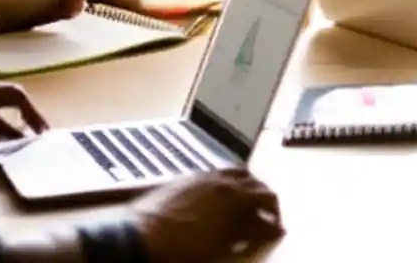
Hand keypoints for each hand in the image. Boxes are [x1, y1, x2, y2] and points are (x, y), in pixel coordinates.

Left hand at [132, 169, 283, 262]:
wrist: (140, 238)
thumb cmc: (180, 245)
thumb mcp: (222, 242)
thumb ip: (250, 231)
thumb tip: (270, 228)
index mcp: (233, 193)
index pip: (267, 195)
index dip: (275, 212)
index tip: (275, 225)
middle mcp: (219, 178)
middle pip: (253, 180)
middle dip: (262, 196)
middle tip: (264, 214)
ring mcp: (200, 176)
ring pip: (233, 172)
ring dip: (244, 185)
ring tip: (243, 203)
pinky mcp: (184, 179)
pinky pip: (213, 174)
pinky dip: (224, 183)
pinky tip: (218, 199)